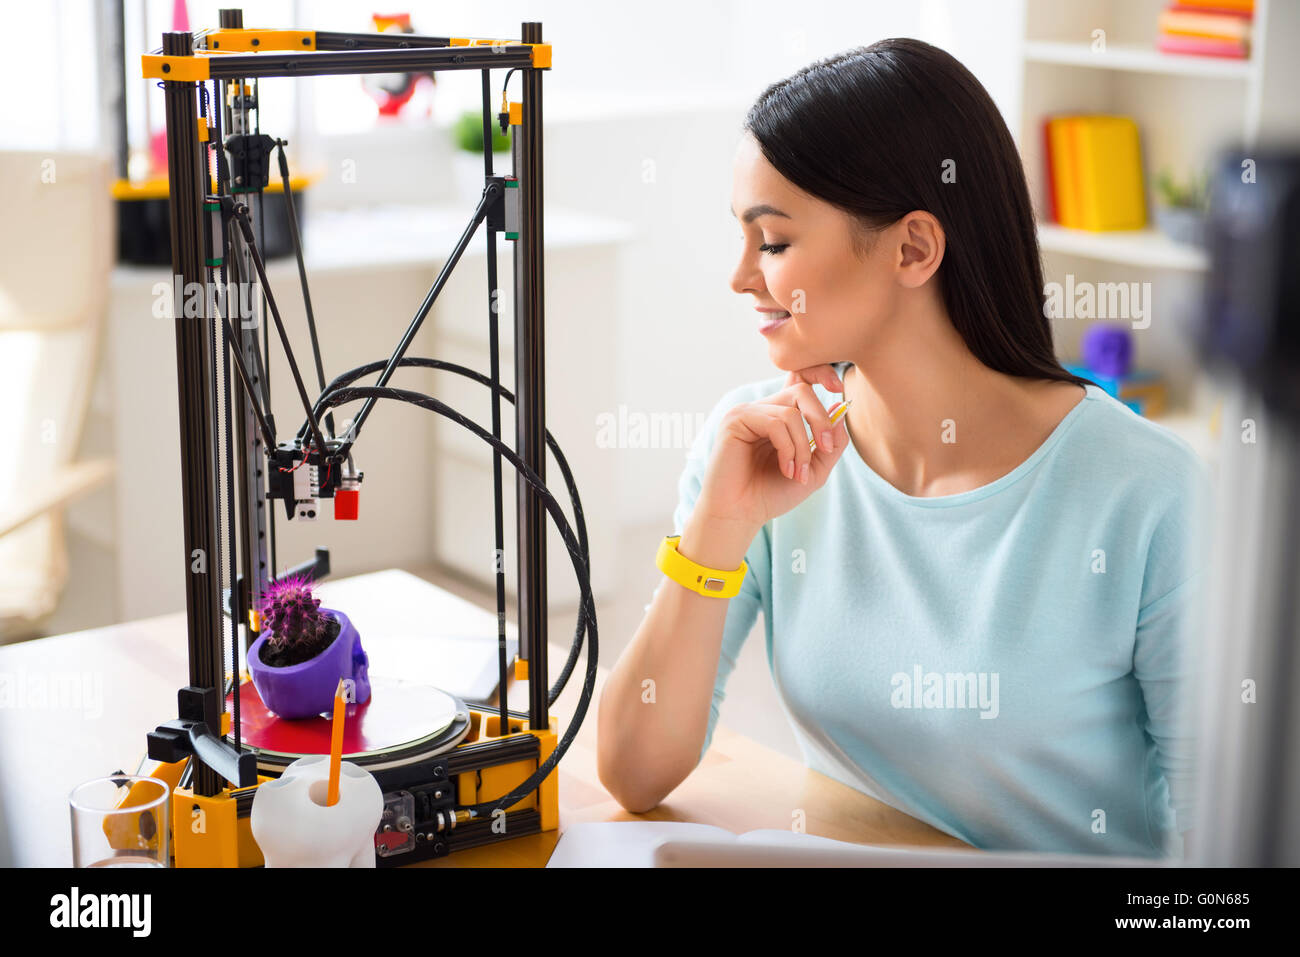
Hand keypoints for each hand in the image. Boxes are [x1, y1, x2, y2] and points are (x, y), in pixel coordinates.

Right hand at [692, 364, 849, 530]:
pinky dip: (787, 448)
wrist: (741, 514)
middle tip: (825, 448)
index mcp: (779, 415)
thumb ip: (832, 443)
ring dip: (802, 446)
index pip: (800, 378)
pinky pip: (775, 422)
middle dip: (820, 420)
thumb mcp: (814, 471)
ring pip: (791, 412)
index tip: (839, 387)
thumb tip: (841, 411)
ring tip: (797, 472)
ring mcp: (748, 412)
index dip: (821, 373)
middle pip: (801, 390)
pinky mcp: (736, 420)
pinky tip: (785, 468)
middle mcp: (763, 409)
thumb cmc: (772, 494)